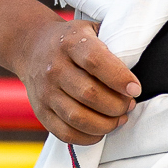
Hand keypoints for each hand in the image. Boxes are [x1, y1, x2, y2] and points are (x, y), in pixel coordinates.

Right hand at [13, 16, 139, 144]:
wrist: (32, 47)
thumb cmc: (72, 42)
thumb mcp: (92, 30)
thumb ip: (114, 47)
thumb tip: (132, 81)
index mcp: (71, 43)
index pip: (96, 62)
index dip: (119, 78)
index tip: (135, 89)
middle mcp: (54, 67)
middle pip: (89, 94)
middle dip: (117, 105)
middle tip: (128, 105)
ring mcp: (45, 92)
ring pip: (78, 118)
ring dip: (106, 124)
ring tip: (118, 119)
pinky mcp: (40, 111)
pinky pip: (65, 133)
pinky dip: (88, 137)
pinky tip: (101, 130)